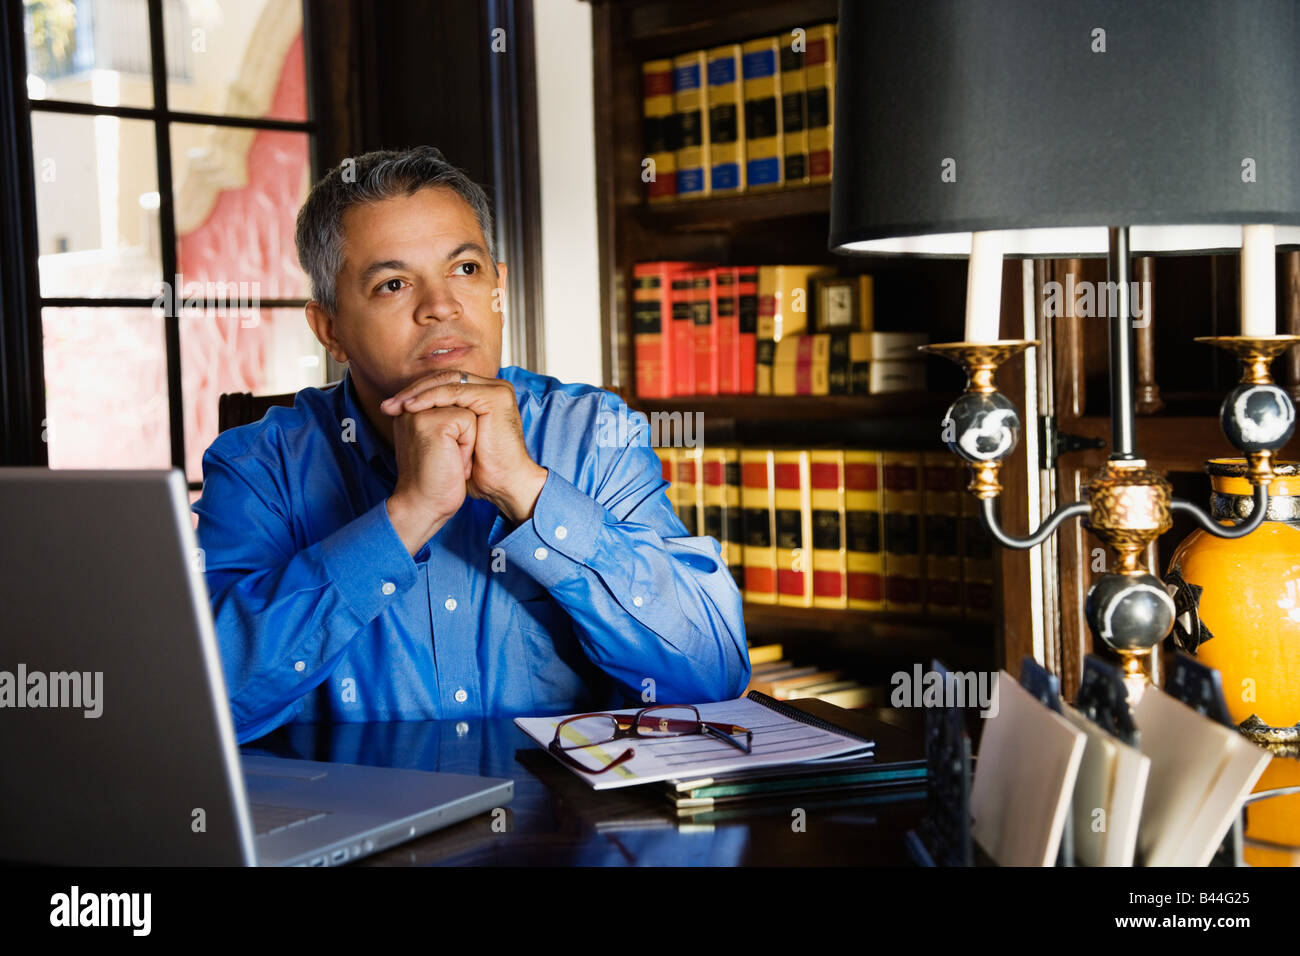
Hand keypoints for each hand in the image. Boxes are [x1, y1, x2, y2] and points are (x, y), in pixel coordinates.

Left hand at [381, 370, 547, 523]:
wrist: (503, 484)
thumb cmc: (480, 470)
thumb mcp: (453, 440)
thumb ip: (440, 421)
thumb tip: (407, 414)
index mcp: (484, 394)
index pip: (444, 383)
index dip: (416, 392)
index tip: (390, 406)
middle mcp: (492, 388)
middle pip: (444, 378)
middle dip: (413, 390)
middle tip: (388, 404)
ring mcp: (496, 390)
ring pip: (448, 382)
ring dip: (418, 392)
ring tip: (397, 406)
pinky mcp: (495, 397)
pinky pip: (456, 391)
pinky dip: (431, 397)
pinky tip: (412, 407)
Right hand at [385, 404, 476, 554]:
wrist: (423, 506)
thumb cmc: (435, 480)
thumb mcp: (439, 444)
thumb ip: (445, 421)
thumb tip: (469, 404)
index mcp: (409, 411)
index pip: (448, 400)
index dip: (458, 430)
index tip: (441, 456)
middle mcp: (411, 407)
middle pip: (459, 403)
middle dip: (461, 434)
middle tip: (446, 459)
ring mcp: (421, 413)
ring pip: (466, 412)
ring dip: (466, 440)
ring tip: (450, 460)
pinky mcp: (436, 423)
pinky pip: (469, 421)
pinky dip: (468, 445)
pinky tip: (453, 462)